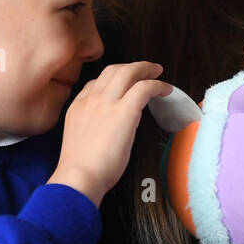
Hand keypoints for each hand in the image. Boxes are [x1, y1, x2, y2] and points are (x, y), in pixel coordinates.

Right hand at [49, 61, 171, 205]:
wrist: (79, 176)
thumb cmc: (80, 169)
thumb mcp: (78, 140)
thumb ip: (91, 128)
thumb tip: (107, 130)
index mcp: (78, 107)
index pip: (94, 84)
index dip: (111, 81)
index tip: (122, 86)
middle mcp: (91, 100)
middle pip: (112, 70)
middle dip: (131, 67)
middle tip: (146, 70)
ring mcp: (107, 102)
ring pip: (128, 72)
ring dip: (146, 69)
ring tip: (157, 72)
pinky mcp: (124, 110)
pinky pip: (144, 88)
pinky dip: (157, 85)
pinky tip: (165, 89)